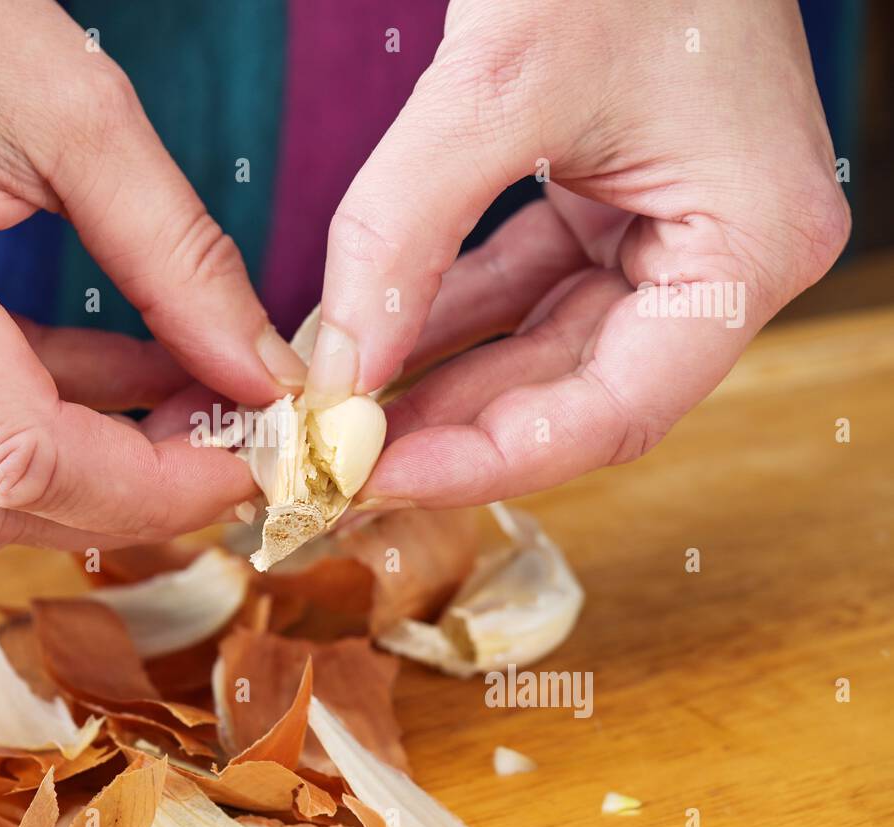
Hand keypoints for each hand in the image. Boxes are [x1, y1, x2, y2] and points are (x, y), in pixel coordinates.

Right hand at [0, 0, 306, 552]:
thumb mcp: (79, 115)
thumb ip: (180, 260)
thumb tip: (261, 373)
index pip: (16, 457)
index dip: (145, 489)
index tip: (240, 465)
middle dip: (126, 495)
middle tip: (227, 444)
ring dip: (88, 464)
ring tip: (187, 396)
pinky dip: (40, 422)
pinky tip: (119, 371)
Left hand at [304, 0, 849, 508]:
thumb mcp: (494, 84)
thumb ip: (403, 235)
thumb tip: (339, 373)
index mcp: (750, 247)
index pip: (613, 411)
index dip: (488, 461)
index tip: (373, 479)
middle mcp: (724, 255)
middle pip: (572, 393)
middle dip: (448, 430)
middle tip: (338, 463)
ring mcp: (671, 229)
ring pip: (541, 348)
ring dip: (439, 382)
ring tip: (343, 420)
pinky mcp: (615, 202)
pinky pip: (523, 287)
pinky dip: (447, 316)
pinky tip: (372, 344)